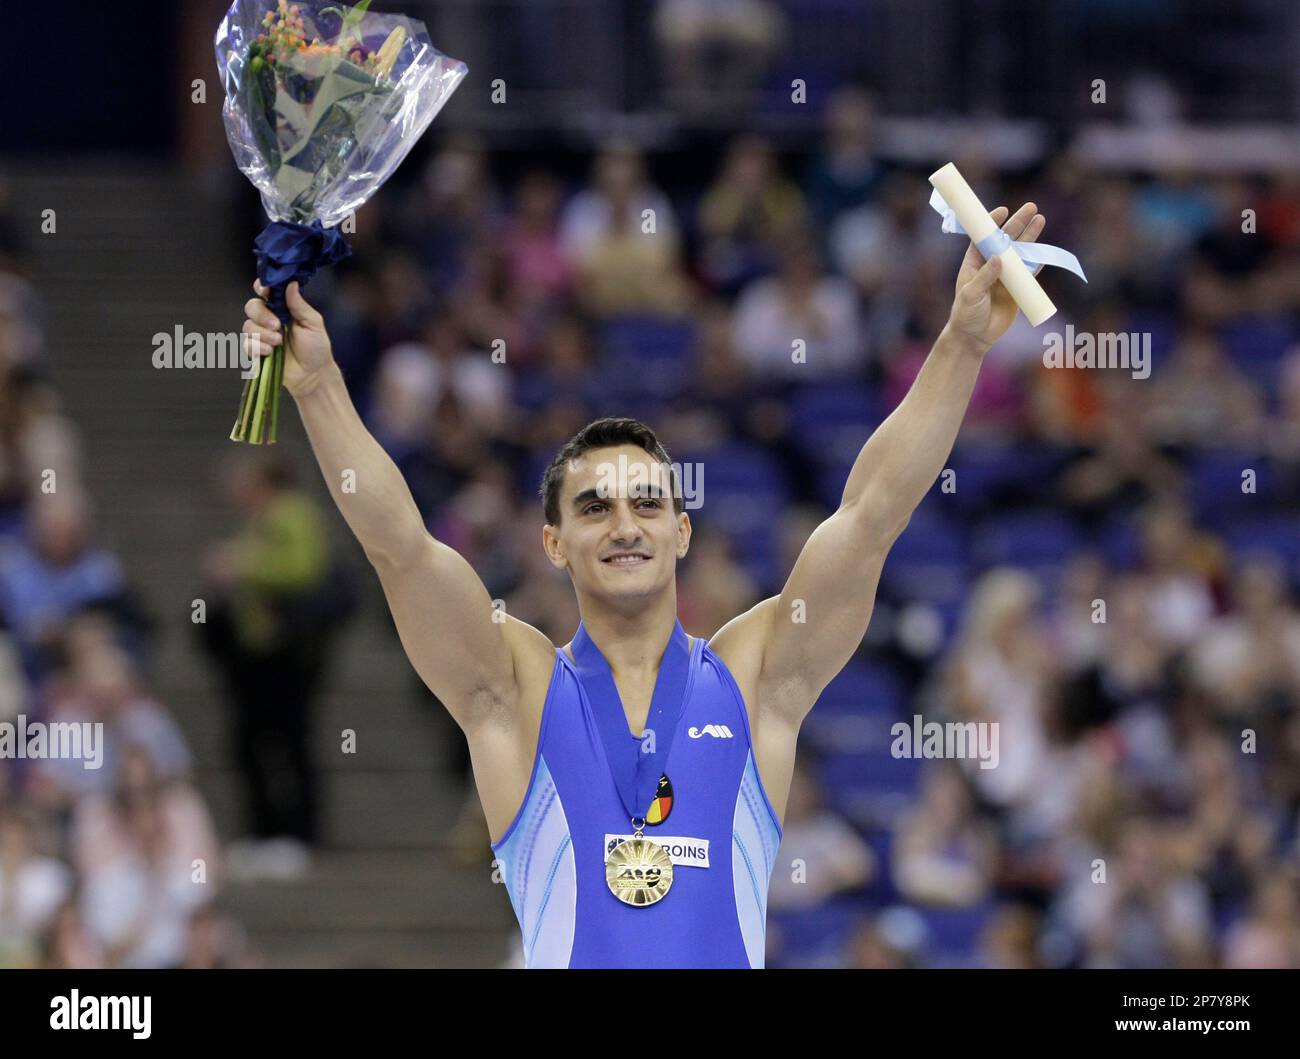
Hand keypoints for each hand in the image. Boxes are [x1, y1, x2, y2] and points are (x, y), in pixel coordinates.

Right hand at [242, 280, 334, 395]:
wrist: (313, 375)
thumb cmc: (316, 348)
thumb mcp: (313, 324)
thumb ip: (300, 305)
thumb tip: (292, 284)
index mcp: (282, 308)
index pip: (266, 291)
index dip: (261, 287)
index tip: (264, 291)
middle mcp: (269, 318)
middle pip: (252, 306)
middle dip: (262, 315)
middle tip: (277, 326)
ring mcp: (261, 334)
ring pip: (248, 326)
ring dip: (262, 334)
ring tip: (279, 343)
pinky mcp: (256, 350)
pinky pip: (246, 344)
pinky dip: (257, 347)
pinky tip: (270, 352)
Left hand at [947, 202, 1045, 352]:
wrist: (975, 337)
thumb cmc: (966, 314)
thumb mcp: (970, 295)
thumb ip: (984, 277)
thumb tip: (998, 257)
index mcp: (974, 262)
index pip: (983, 237)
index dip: (992, 223)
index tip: (1003, 211)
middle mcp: (991, 265)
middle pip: (1006, 239)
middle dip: (1018, 223)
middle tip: (1031, 207)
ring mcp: (1005, 275)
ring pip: (1020, 252)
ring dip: (1030, 237)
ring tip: (1040, 219)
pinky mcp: (1017, 288)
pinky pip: (1029, 272)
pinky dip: (1036, 262)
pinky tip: (1044, 252)